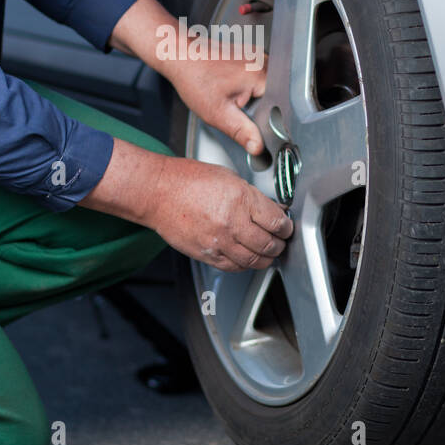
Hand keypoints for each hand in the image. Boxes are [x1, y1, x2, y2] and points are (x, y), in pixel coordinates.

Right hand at [149, 156, 291, 270]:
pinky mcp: (207, 254)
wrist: (157, 192)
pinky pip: (234, 267)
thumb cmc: (187, 180)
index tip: (286, 226)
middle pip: (268, 244)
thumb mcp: (229, 178)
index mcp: (241, 199)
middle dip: (279, 244)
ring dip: (265, 258)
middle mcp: (232, 222)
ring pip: (254, 260)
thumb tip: (271, 210)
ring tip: (267, 252)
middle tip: (280, 240)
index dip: (286, 226)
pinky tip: (248, 258)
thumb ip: (252, 197)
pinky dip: (246, 265)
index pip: (277, 221)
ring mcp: (219, 241)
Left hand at [168, 52, 265, 156]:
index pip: (280, 108)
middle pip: (275, 98)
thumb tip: (258, 147)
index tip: (250, 124)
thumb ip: (242, 132)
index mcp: (261, 75)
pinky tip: (229, 87)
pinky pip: (258, 79)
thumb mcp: (218, 113)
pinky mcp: (251, 56)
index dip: (267, 122)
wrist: (180, 55)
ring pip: (267, 89)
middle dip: (258, 110)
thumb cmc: (195, 78)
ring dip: (253, 99)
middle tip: (234, 107)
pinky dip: (247, 89)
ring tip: (229, 94)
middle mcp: (263, 62)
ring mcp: (258, 56)